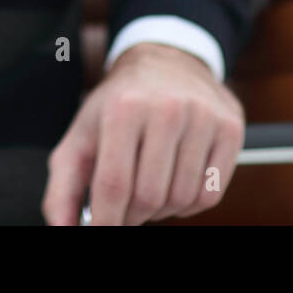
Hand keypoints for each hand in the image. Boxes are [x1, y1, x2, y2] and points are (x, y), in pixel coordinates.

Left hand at [41, 43, 244, 225]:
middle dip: (132, 216)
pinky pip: (210, 194)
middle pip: (149, 196)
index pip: (114, 184)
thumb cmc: (120, 104)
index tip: (102, 232)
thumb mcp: (82, 135)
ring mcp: (204, 117)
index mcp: (125, 107)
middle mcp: (167, 107)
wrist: (167, 61)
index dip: (106, 221)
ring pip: (181, 198)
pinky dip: (189, 204)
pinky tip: (175, 184)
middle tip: (124, 210)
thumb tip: (62, 229)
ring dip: (161, 210)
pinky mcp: (230, 128)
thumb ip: (63, 187)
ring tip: (149, 191)